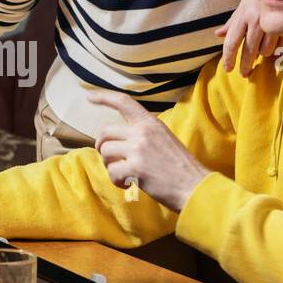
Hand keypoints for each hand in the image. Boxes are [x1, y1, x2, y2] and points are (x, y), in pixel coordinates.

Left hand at [87, 90, 209, 212]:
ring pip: (105, 151)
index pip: (123, 102)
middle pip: (105, 131)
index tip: (89, 96)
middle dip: (101, 146)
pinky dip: (116, 181)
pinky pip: (112, 171)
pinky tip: (128, 184)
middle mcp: (143, 131)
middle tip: (108, 158)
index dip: (103, 97)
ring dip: (109, 165)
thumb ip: (143, 134)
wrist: (194, 186)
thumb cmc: (179, 167)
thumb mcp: (164, 139)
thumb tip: (119, 139)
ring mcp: (138, 149)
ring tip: (122, 173)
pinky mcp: (136, 167)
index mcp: (151, 123)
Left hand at [214, 0, 281, 75]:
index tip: (228, 69)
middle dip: (245, 65)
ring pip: (266, 51)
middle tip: (244, 74)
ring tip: (261, 55)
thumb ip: (232, 22)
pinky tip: (276, 50)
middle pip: (248, 51)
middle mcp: (256, 21)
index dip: (229, 58)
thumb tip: (218, 35)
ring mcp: (273, 23)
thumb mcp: (242, 5)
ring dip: (263, 54)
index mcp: (243, 16)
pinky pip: (282, 45)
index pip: (232, 42)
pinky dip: (278, 50)